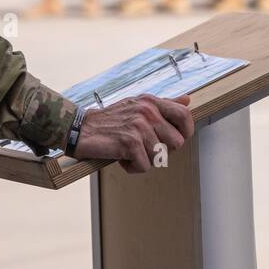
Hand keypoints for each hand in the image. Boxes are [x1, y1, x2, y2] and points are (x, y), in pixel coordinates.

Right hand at [73, 94, 193, 173]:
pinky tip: (121, 158)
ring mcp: (139, 126)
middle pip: (177, 143)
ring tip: (129, 151)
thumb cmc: (111, 120)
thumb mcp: (139, 105)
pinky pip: (144, 166)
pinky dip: (132, 167)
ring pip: (160, 157)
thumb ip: (164, 104)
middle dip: (162, 151)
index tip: (174, 140)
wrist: (81, 129)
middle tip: (143, 147)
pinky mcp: (129, 142)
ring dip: (144, 160)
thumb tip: (187, 100)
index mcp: (152, 102)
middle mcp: (148, 111)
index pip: (185, 115)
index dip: (186, 132)